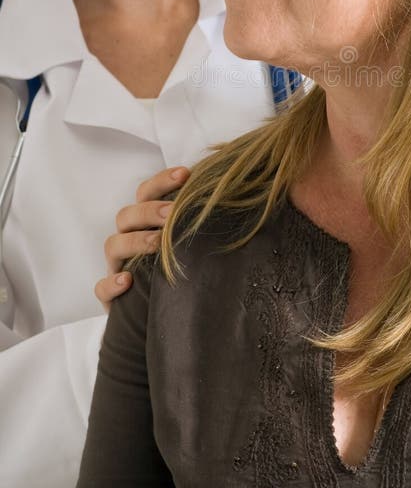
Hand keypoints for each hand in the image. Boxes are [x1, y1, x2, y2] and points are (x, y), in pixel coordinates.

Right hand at [94, 166, 189, 311]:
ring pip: (112, 245)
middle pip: (126, 215)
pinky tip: (128, 280)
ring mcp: (117, 267)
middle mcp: (128, 241)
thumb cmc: (179, 270)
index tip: (186, 173)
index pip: (146, 193)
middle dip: (149, 210)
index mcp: (144, 223)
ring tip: (157, 243)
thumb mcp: (188, 243)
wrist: (165, 314)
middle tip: (172, 212)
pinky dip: (112, 282)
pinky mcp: (112, 298)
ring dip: (135, 240)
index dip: (162, 181)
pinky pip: (102, 288)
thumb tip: (230, 198)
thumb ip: (197, 222)